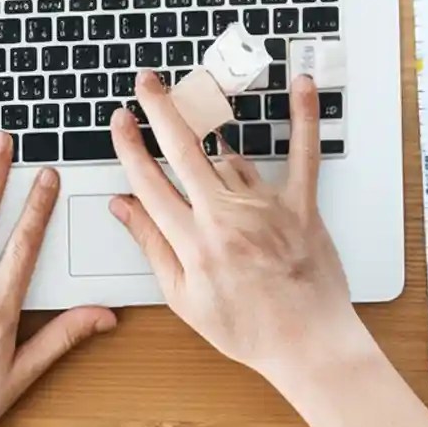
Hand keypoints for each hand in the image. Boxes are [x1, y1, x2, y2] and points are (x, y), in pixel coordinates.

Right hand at [108, 71, 367, 377]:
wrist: (307, 344)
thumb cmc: (247, 328)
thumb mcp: (183, 297)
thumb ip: (151, 245)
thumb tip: (121, 206)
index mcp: (192, 242)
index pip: (149, 181)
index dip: (129, 146)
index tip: (120, 120)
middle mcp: (226, 217)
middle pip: (184, 150)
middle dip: (161, 109)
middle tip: (148, 82)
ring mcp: (265, 208)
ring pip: (231, 156)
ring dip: (213, 133)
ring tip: (200, 110)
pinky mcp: (301, 206)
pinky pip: (303, 155)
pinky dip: (303, 118)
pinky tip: (300, 86)